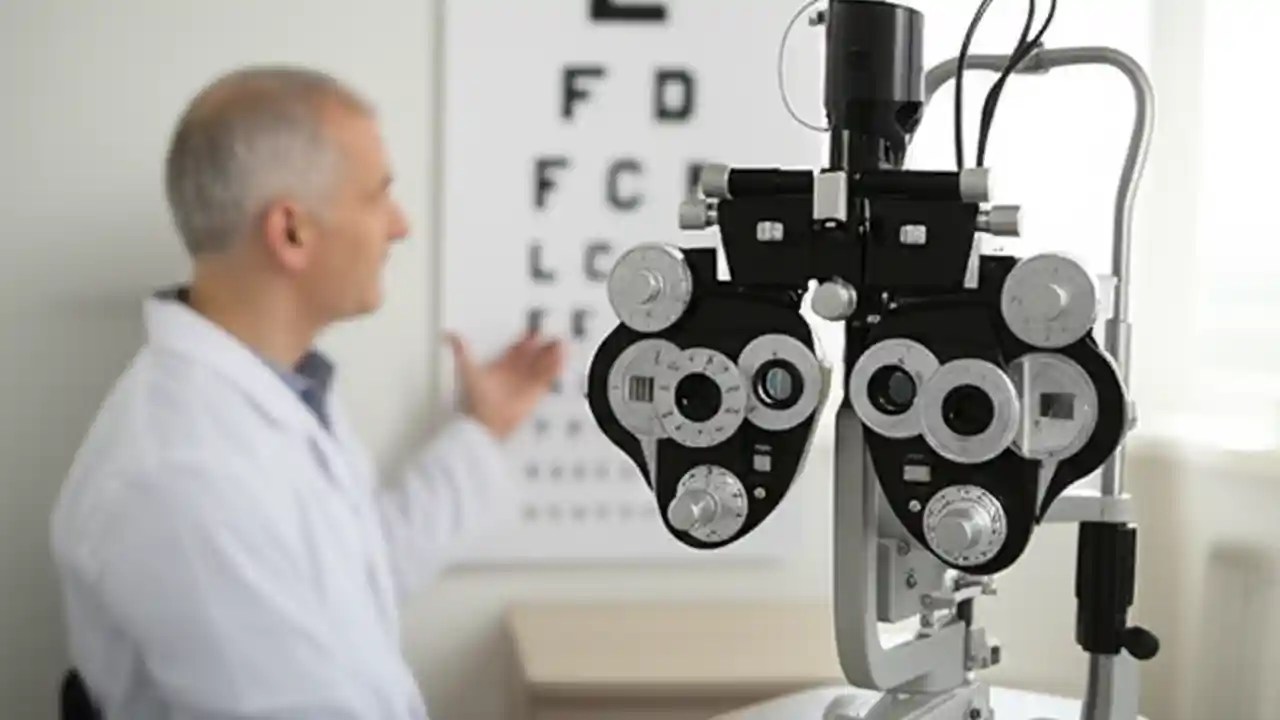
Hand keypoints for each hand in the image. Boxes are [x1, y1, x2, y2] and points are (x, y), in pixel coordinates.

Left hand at [446, 330, 564, 440]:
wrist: (486, 424)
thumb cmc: (476, 402)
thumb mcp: (468, 370)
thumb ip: (462, 351)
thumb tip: (450, 335)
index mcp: (500, 367)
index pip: (515, 349)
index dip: (524, 339)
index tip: (531, 331)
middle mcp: (514, 374)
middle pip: (532, 356)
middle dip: (542, 346)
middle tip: (550, 336)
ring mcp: (525, 384)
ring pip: (542, 365)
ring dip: (551, 355)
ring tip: (559, 344)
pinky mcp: (535, 394)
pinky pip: (548, 378)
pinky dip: (555, 369)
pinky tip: (561, 359)